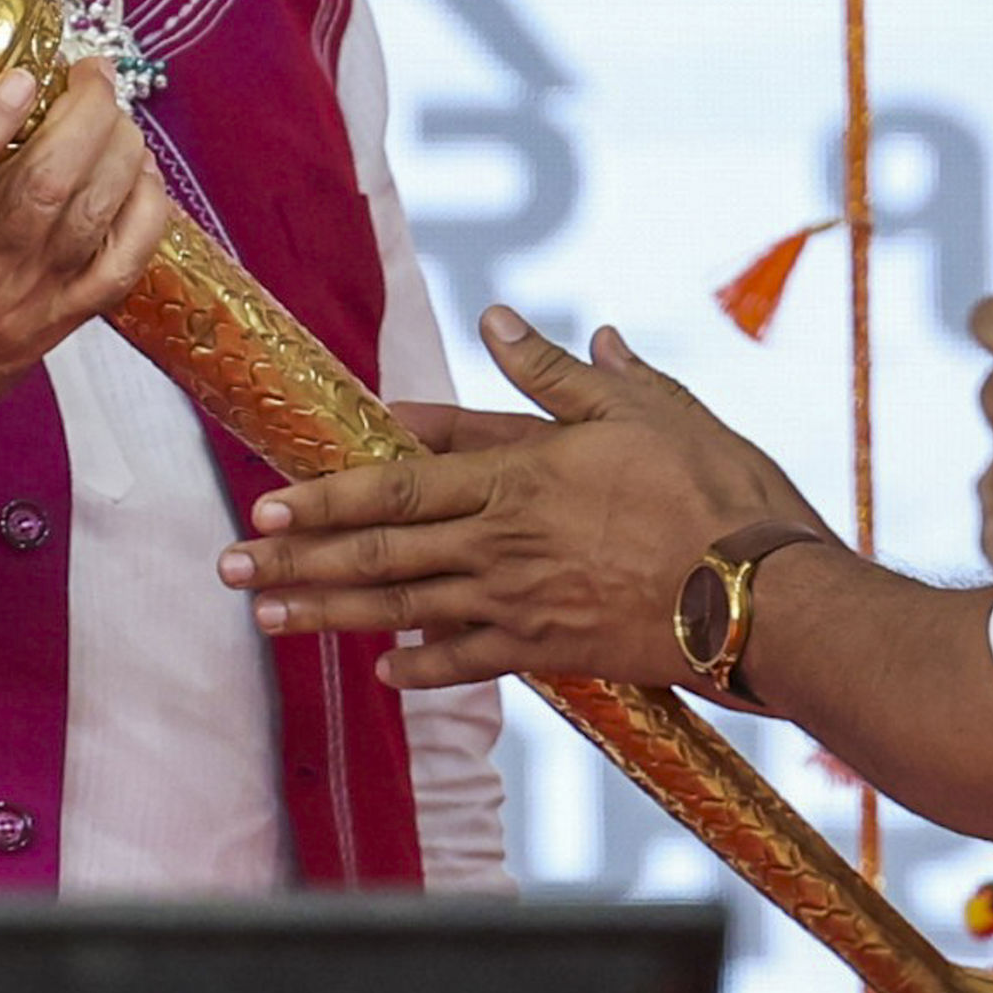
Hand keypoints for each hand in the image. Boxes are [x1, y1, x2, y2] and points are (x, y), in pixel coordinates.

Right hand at [0, 64, 171, 495]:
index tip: (21, 73)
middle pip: (43, 188)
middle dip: (82, 114)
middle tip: (88, 72)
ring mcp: (20, 310)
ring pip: (91, 215)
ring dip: (117, 147)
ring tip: (114, 107)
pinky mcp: (54, 330)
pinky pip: (122, 265)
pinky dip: (144, 209)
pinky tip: (141, 169)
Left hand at [221, 308, 823, 691]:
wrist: (760, 592)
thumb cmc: (710, 486)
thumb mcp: (641, 406)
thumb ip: (558, 373)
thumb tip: (498, 320)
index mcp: (518, 474)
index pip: (400, 479)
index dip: (328, 489)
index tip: (270, 498)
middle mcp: (502, 543)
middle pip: (379, 548)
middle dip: (297, 558)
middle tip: (232, 566)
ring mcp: (520, 603)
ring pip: (403, 606)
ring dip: (329, 612)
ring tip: (268, 617)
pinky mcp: (549, 650)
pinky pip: (467, 661)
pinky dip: (420, 666)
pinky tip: (382, 672)